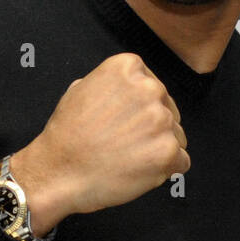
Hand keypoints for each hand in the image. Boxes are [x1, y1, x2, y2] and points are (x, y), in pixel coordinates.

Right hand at [9, 53, 189, 235]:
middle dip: (152, 128)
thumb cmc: (67, 136)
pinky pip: (182, 161)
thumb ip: (113, 84)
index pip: (153, 87)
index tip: (124, 121)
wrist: (58, 172)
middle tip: (124, 143)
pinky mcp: (169, 150)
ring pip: (177, 135)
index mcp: (129, 68)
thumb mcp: (81, 88)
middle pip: (169, 110)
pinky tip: (138, 171)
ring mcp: (161, 120)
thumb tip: (131, 88)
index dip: (140, 109)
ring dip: (159, 149)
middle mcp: (150, 88)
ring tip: (128, 157)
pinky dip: (165, 170)